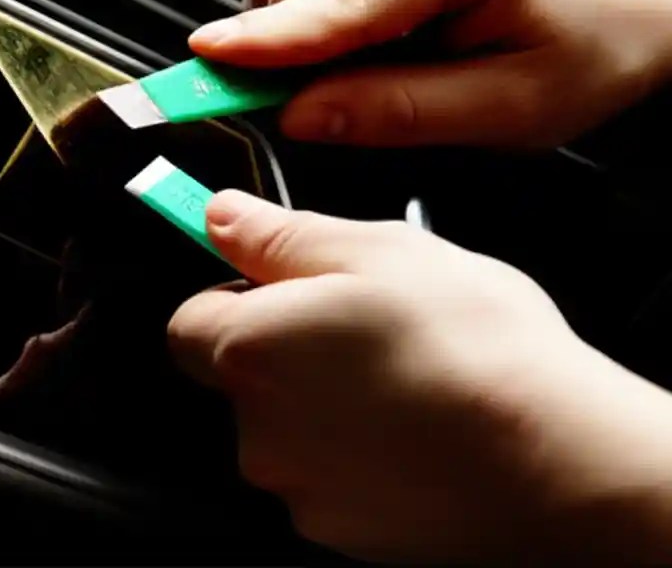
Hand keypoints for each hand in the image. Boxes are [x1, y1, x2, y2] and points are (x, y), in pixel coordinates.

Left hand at [168, 189, 671, 562]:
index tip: (280, 285)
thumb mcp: (376, 250)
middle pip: (241, 377)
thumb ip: (280, 235)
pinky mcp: (339, 529)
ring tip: (405, 381)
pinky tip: (415, 431)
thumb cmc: (473, 351)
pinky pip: (328, 477)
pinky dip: (357, 455)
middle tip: (365, 328)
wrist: (557, 462)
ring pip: (289, 429)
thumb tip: (219, 216)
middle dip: (288, 349)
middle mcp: (256, 428)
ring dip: (325, 403)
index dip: (233, 295)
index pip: (189, 319)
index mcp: (250, 348)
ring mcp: (297, 486)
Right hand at [191, 0, 671, 148]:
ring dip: (291, 31)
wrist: (616, 12)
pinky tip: (348, 37)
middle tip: (322, 107)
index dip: (268, 40)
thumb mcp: (507, 110)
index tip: (208, 64)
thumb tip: (300, 113)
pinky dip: (298, 10)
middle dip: (283, 52)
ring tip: (363, 68)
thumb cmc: (581, 53)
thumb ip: (398, 112)